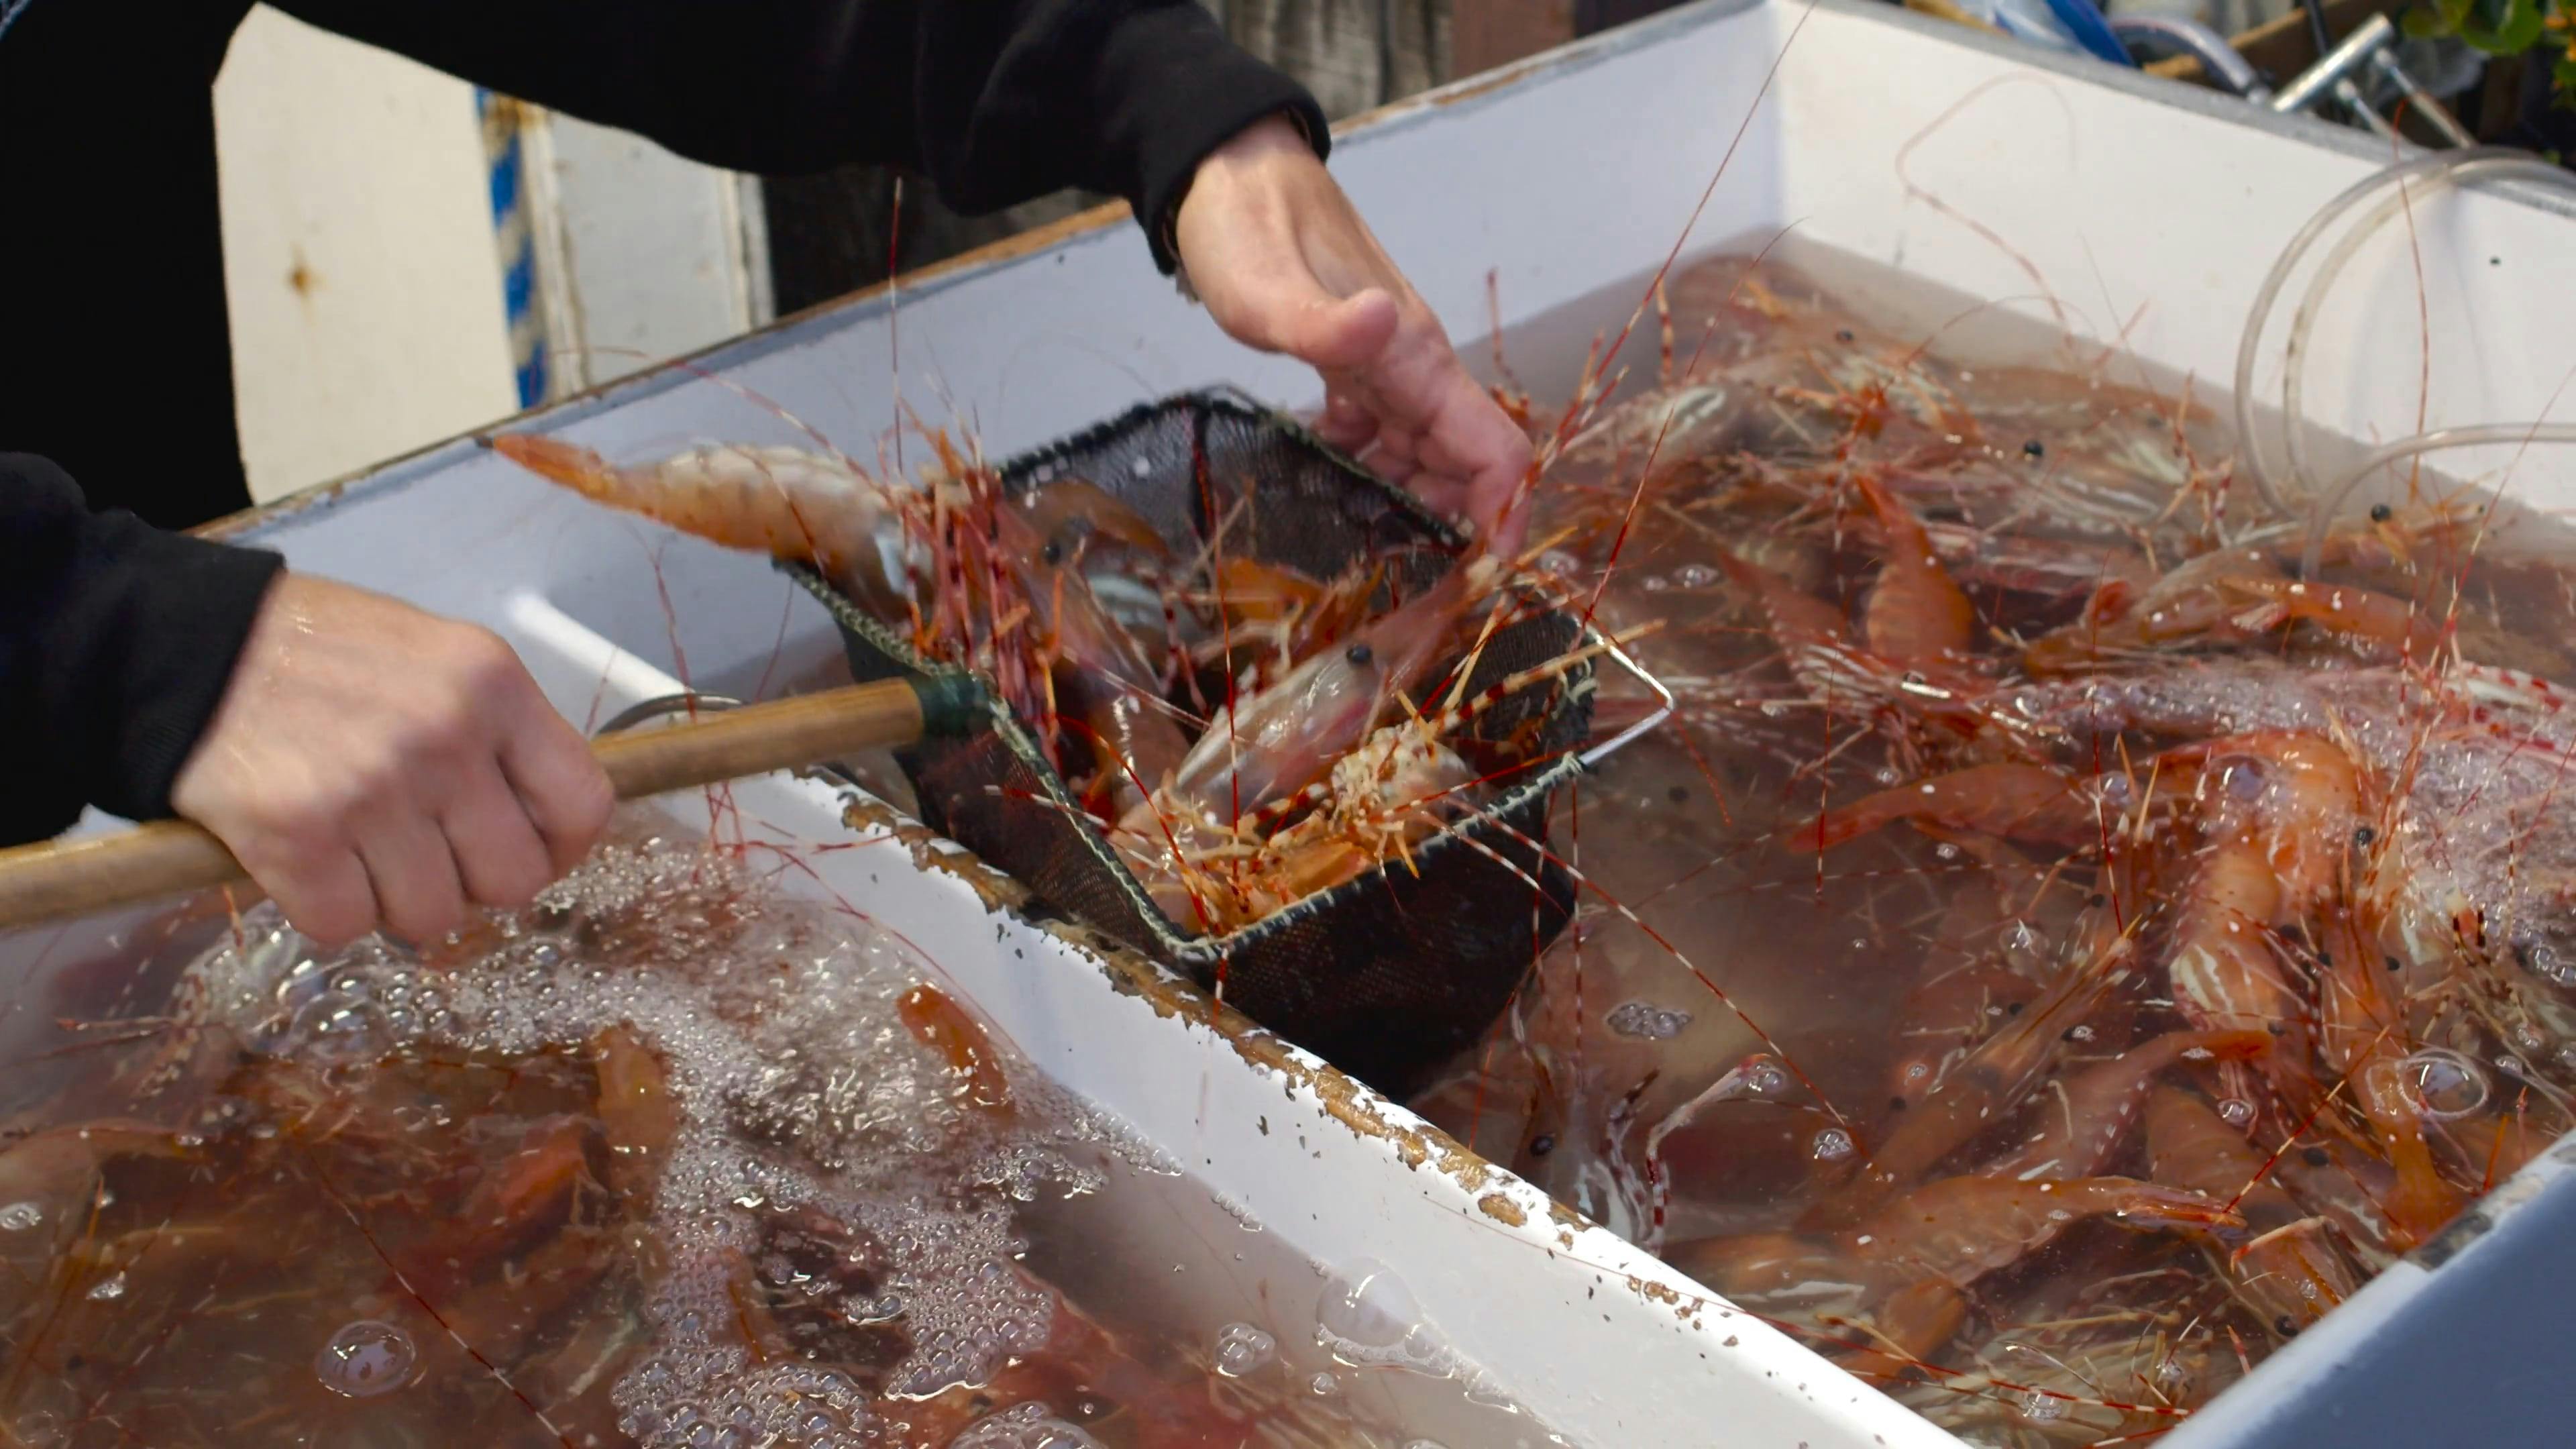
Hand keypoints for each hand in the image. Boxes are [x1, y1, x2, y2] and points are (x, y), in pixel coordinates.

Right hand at [170, 573, 613, 947]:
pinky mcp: (297, 836)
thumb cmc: (319, 655)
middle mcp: (444, 737)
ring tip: (358, 849)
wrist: (184, 645)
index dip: (560, 849)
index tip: (527, 852)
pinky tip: (308, 860)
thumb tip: (541, 824)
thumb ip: (497, 733)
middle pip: (511, 880)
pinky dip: (325, 909)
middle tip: (425, 854)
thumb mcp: (436, 660)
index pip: (582, 806)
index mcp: (492, 686)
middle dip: (471, 883)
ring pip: (432, 917)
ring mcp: (372, 789)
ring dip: (394, 901)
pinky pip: (345, 926)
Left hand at [1174, 114, 1534, 552]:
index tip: (1486, 579)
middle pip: (1462, 467)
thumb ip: (1323, 323)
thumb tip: (1383, 326)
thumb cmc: (1247, 226)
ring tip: (1357, 552)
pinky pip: (1379, 435)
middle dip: (1449, 530)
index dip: (1504, 515)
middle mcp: (1413, 368)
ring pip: (1421, 456)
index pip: (1494, 450)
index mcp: (1415, 359)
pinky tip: (1324, 489)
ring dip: (1403, 505)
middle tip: (1400, 588)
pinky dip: (1365, 470)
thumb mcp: (1268, 288)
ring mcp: (1384, 368)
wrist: (1230, 170)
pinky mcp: (1351, 367)